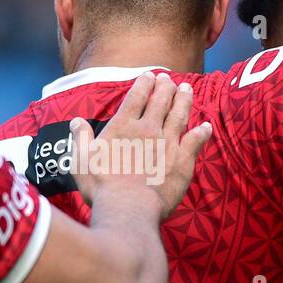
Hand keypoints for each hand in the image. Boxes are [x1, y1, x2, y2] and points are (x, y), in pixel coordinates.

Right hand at [70, 71, 211, 219]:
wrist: (129, 208)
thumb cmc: (102, 187)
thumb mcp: (82, 161)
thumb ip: (81, 138)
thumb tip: (76, 122)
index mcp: (123, 126)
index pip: (136, 97)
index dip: (144, 83)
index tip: (149, 75)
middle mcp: (148, 129)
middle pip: (161, 100)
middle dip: (166, 86)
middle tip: (168, 78)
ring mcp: (168, 144)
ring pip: (180, 114)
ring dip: (184, 100)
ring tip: (187, 89)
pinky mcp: (182, 161)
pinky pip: (196, 141)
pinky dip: (202, 132)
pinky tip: (206, 127)